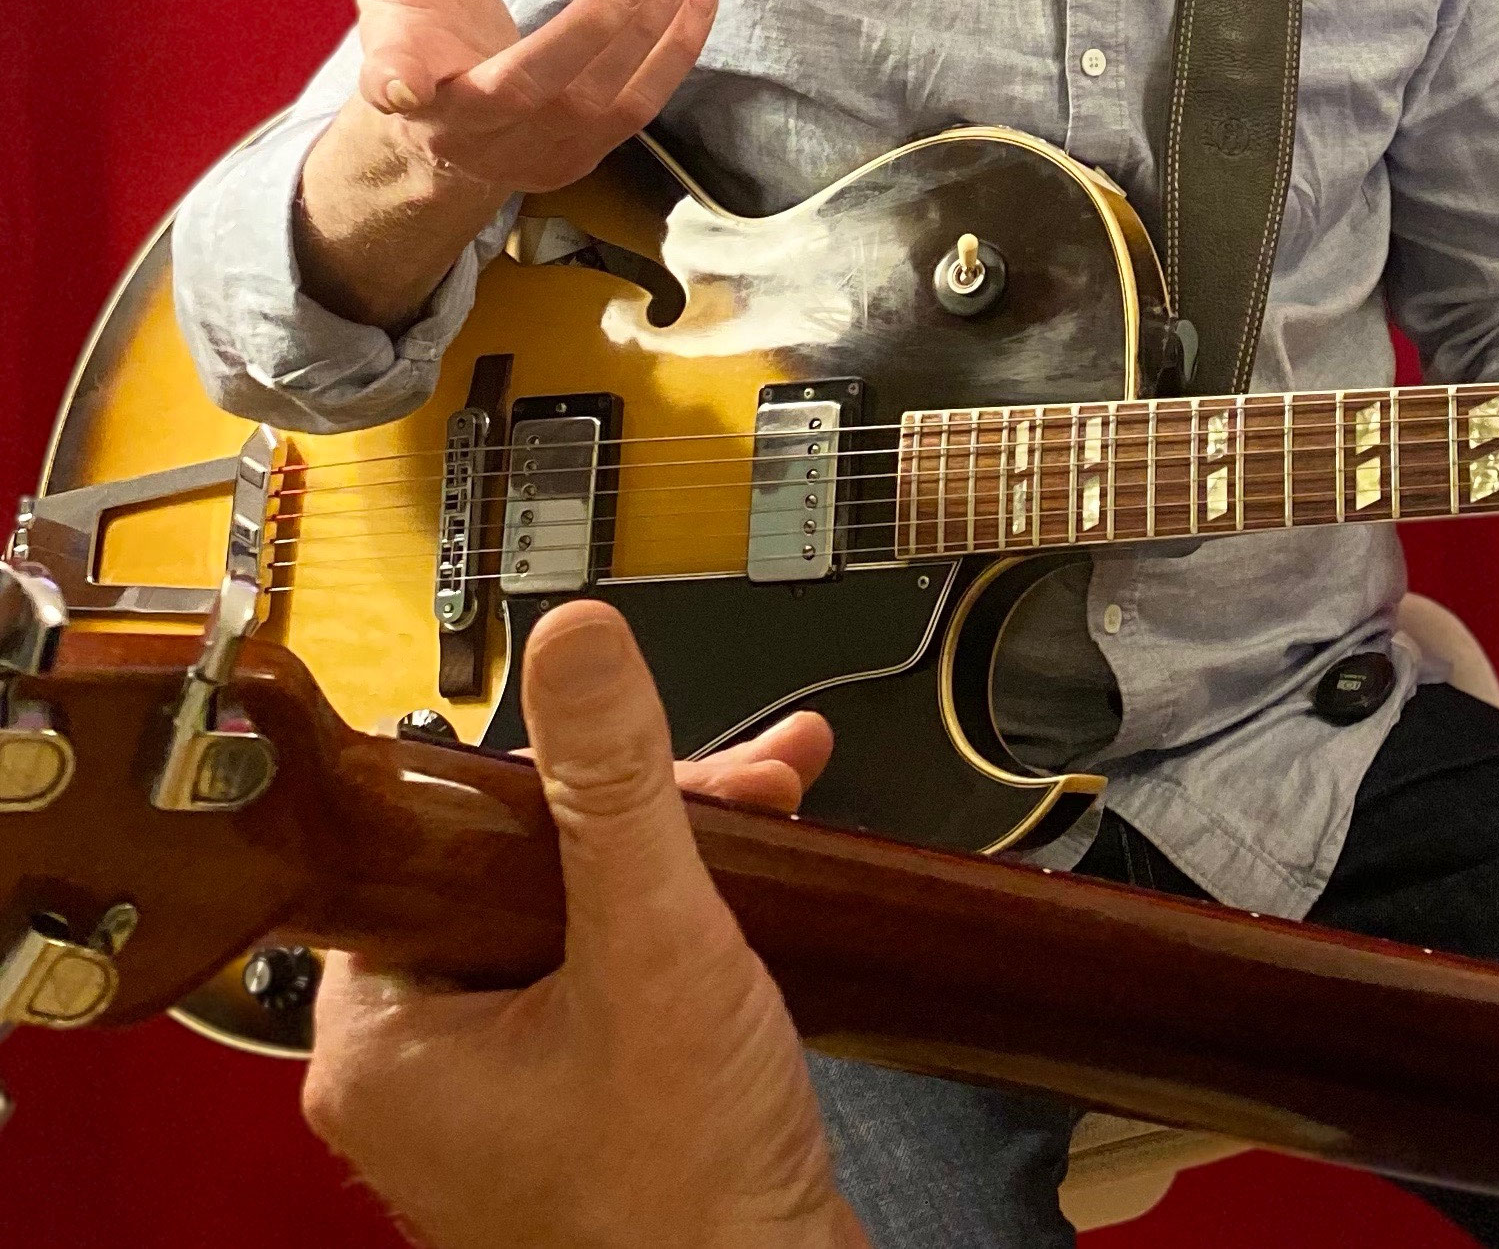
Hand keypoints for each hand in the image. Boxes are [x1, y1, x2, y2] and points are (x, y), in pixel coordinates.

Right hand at [273, 0, 718, 197]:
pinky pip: (639, 107)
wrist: (456, 122)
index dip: (395, 81)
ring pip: (597, 100)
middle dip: (586, 33)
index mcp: (404, 83)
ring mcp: (530, 151)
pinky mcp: (583, 156)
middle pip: (526, 88)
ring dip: (647, 34)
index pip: (394, 85)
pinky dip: (674, 52)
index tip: (395, 82)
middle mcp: (468, 128)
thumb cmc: (420, 32)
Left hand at [303, 602, 862, 1248]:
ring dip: (679, 855)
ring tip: (770, 814)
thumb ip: (619, 785)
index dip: (546, 776)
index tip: (627, 735)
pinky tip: (752, 886)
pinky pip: (605, 979)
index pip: (434, 846)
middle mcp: (420, 1076)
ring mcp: (493, 1101)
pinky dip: (679, 926)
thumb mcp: (656, 946)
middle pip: (519, 873)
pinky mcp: (567, 1114)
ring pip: (572, 920)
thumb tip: (578, 649)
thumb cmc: (685, 1195)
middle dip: (654, 809)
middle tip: (741, 785)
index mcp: (382, 1044)